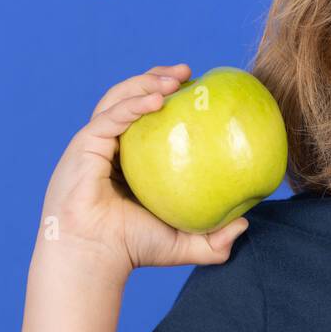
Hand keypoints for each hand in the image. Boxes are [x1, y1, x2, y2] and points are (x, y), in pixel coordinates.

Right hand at [37, 63, 249, 278]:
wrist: (94, 258)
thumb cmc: (133, 250)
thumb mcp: (184, 243)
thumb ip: (215, 238)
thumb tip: (246, 223)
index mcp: (130, 159)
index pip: (149, 117)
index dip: (169, 96)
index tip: (199, 88)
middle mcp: (112, 146)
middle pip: (132, 97)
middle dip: (158, 78)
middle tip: (188, 72)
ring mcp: (96, 143)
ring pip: (119, 98)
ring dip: (146, 82)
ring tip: (175, 80)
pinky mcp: (84, 146)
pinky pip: (111, 117)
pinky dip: (133, 105)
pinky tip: (157, 100)